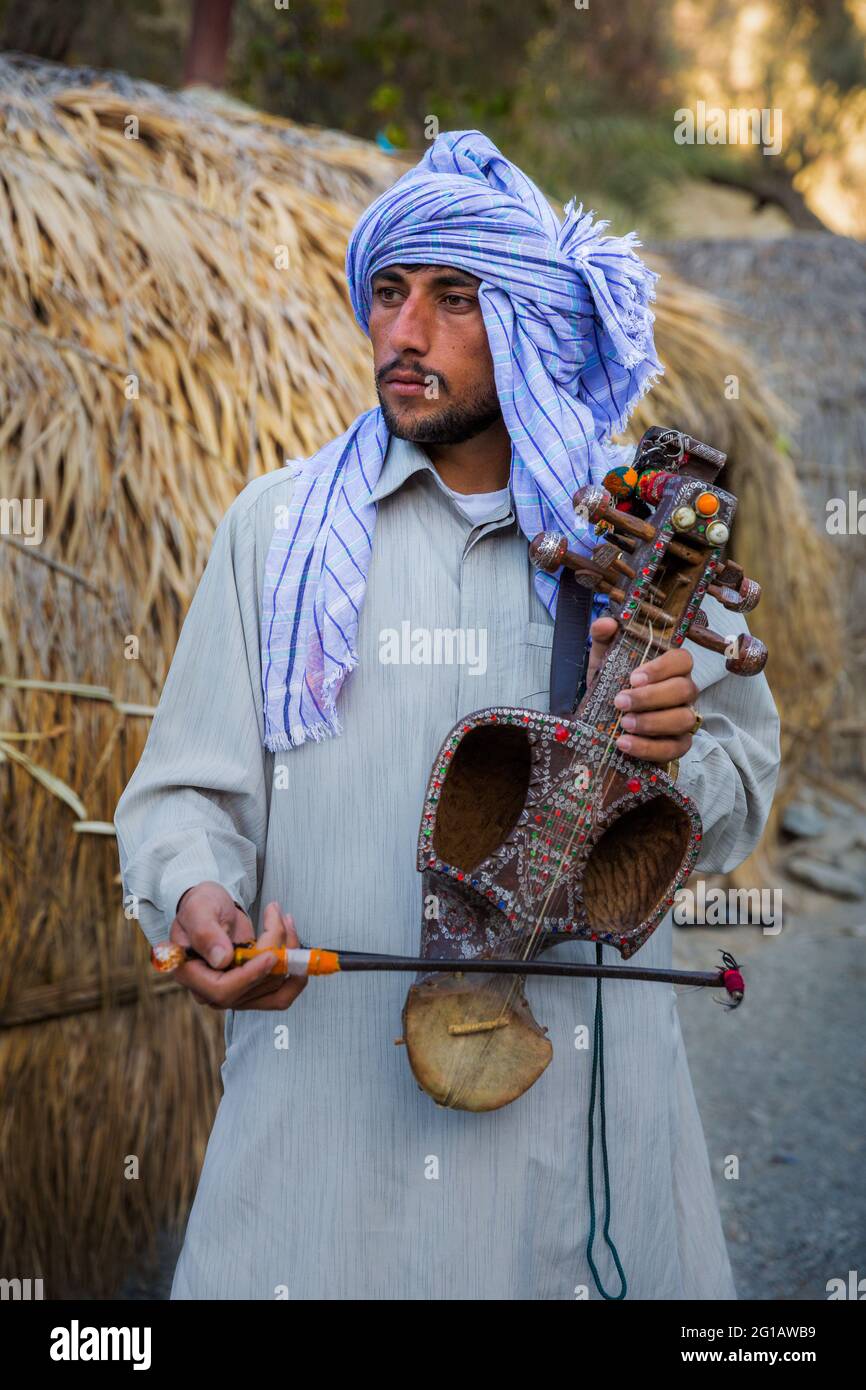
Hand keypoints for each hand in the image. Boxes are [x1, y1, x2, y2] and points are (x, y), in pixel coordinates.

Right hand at [170, 883, 307, 1011]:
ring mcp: (235, 992)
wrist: (211, 908)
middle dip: (274, 951)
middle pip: (253, 987)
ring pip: (272, 985)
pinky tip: (295, 947)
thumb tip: (222, 960)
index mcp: (192, 975)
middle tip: (280, 918)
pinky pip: (281, 995)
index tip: (270, 954)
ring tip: (284, 919)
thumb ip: (205, 933)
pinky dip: (295, 974)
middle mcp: (213, 991)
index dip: (250, 975)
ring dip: (287, 952)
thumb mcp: (198, 911)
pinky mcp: (253, 988)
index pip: (222, 989)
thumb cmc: (200, 907)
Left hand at [587, 616, 698, 762]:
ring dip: (652, 722)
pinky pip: (675, 749)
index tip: (634, 677)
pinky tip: (625, 744)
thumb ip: (603, 638)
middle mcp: (683, 692)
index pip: (682, 660)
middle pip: (685, 689)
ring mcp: (683, 719)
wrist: (600, 721)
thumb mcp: (602, 662)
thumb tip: (607, 622)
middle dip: (651, 697)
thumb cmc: (611, 687)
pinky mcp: (677, 745)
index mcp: (669, 669)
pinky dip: (649, 748)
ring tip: (623, 724)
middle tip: (620, 702)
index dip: (662, 668)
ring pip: (683, 719)